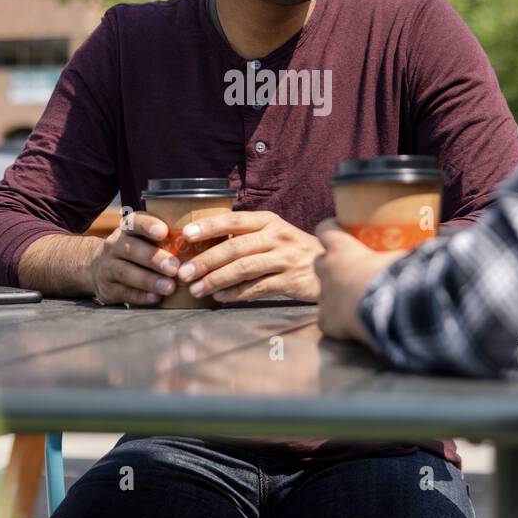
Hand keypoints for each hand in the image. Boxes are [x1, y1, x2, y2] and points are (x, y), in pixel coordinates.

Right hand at [89, 211, 180, 306]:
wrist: (97, 268)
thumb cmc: (136, 250)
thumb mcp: (143, 238)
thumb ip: (166, 237)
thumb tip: (202, 236)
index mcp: (127, 229)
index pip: (135, 222)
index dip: (148, 226)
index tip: (164, 231)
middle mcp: (115, 245)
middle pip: (131, 249)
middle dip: (154, 258)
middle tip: (175, 267)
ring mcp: (108, 267)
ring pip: (126, 272)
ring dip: (149, 280)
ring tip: (170, 287)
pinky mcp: (107, 289)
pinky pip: (124, 292)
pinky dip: (141, 296)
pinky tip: (156, 298)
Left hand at [174, 211, 323, 303]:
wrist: (333, 266)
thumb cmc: (295, 250)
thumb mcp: (274, 235)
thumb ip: (247, 237)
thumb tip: (209, 247)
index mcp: (269, 221)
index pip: (233, 220)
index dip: (209, 226)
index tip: (187, 234)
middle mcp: (277, 236)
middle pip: (234, 248)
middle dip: (205, 261)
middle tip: (184, 273)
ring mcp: (284, 258)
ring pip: (243, 269)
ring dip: (215, 280)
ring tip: (197, 289)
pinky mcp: (290, 280)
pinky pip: (256, 288)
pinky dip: (234, 293)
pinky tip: (219, 297)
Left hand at [312, 219, 405, 343]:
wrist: (388, 310)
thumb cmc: (395, 276)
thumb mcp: (403, 255)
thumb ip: (407, 249)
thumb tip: (428, 242)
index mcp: (343, 249)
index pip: (326, 229)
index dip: (331, 228)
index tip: (338, 227)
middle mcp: (328, 270)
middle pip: (319, 260)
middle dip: (330, 263)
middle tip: (347, 267)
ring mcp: (325, 296)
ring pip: (322, 291)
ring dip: (335, 293)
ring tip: (353, 298)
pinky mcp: (328, 320)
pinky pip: (326, 320)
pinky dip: (336, 322)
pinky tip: (349, 325)